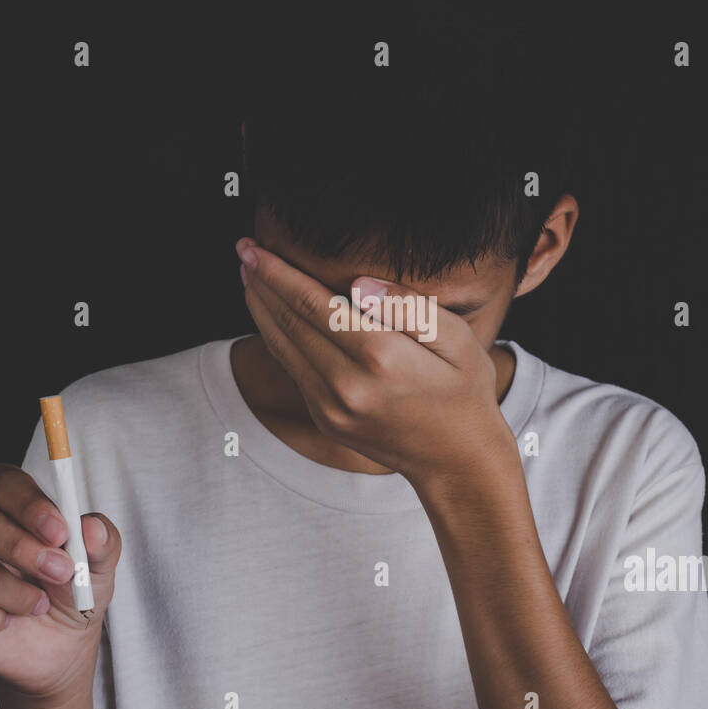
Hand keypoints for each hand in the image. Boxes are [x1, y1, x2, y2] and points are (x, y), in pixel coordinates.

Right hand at [0, 463, 120, 702]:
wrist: (54, 646)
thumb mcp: (98, 564)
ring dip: (16, 595)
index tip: (60, 532)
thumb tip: (92, 528)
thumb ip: (102, 540)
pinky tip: (4, 621)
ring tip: (38, 604)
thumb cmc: (68, 588)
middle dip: (23, 550)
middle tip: (60, 572)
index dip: (28, 504)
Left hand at [237, 237, 516, 485]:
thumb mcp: (459, 340)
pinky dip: (275, 336)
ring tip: (248, 275)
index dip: (279, 273)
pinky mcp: (325, 418)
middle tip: (243, 249)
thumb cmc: (464, 391)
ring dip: (260, 308)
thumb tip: (358, 284)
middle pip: (289, 322)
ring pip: (282, 346)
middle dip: (262, 282)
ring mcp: (331, 407)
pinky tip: (270, 313)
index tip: (255, 247)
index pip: (314, 304)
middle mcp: (348, 384)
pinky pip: (292, 369)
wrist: (457, 461)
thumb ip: (410, 307)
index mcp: (381, 357)